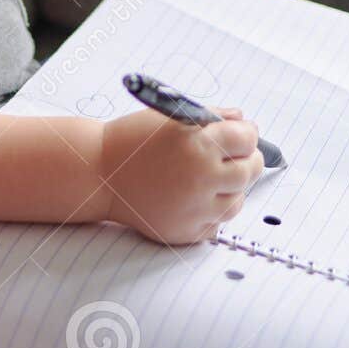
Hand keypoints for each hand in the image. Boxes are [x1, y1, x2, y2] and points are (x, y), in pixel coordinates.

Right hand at [98, 104, 263, 244]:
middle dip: (247, 160)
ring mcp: (196, 208)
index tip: (242, 135)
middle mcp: (202, 177)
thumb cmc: (130, 142)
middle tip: (235, 157)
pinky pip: (216, 223)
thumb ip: (212, 116)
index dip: (246, 134)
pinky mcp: (187, 231)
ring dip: (230, 188)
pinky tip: (193, 197)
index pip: (247, 139)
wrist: (99, 175)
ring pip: (237, 201)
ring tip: (209, 178)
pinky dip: (211, 211)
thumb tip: (241, 120)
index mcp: (198, 144)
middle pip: (250, 171)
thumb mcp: (170, 117)